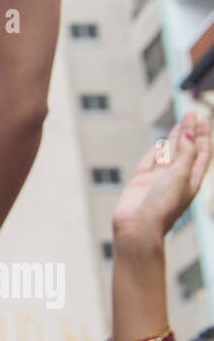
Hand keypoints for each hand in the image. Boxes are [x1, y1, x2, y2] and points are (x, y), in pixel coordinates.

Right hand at [112, 111, 211, 239]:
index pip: (201, 153)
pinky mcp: (140, 183)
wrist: (137, 227)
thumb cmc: (162, 205)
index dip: (202, 136)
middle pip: (186, 151)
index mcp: (191, 181)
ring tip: (179, 123)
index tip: (202, 118)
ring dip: (174, 139)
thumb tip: (188, 133)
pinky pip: (149, 163)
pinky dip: (154, 153)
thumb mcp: (181, 174)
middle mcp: (176, 180)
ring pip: (168, 155)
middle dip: (190, 133)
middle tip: (191, 114)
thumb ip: (185, 152)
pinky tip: (159, 144)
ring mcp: (157, 181)